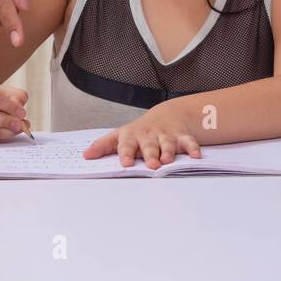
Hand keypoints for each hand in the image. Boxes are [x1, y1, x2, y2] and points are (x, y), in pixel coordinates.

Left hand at [83, 107, 202, 168]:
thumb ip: (103, 146)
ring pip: (167, 143)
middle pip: (149, 145)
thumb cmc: (138, 132)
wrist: (166, 115)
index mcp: (131, 135)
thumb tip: (85, 156)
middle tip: (151, 164)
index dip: (126, 153)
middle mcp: (149, 135)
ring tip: (167, 160)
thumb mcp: (120, 136)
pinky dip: (193, 148)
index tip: (125, 163)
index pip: (126, 144)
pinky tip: (196, 156)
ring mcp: (165, 135)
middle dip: (150, 154)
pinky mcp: (181, 136)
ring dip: (168, 151)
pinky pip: (188, 141)